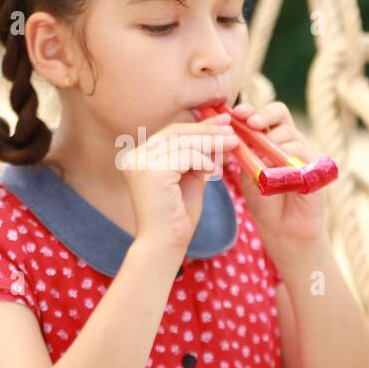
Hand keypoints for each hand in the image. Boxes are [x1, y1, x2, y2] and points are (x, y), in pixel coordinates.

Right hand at [120, 115, 238, 253]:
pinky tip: (216, 171)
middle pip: (176, 133)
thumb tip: (218, 130)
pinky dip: (205, 161)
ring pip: (184, 142)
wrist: (165, 245)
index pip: (171, 133)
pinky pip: (187, 156)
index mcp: (139, 157)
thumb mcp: (189, 177)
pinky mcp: (152, 172)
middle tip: (231, 128)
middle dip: (207, 130)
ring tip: (234, 144)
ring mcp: (140, 163)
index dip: (198, 126)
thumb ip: (198, 156)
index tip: (222, 122)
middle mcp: (134, 157)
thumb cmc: (177, 216)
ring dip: (212, 142)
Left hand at [229, 100, 327, 261]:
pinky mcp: (317, 172)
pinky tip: (273, 174)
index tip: (237, 113)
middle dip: (263, 116)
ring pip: (290, 136)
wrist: (284, 231)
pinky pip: (304, 158)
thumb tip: (227, 129)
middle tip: (251, 124)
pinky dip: (286, 163)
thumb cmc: (265, 202)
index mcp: (275, 140)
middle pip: (281, 115)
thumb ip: (244, 152)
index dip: (253, 110)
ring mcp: (307, 155)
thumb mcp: (249, 173)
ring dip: (271, 145)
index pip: (267, 114)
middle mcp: (292, 142)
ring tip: (257, 160)